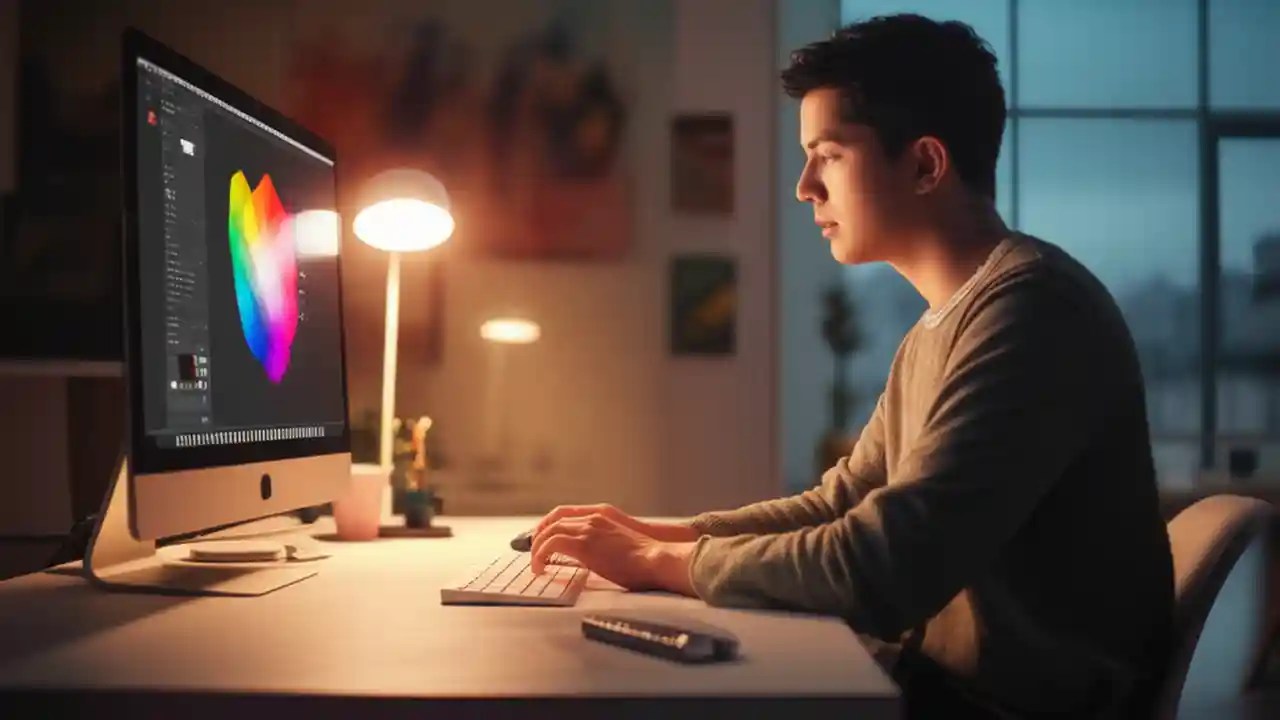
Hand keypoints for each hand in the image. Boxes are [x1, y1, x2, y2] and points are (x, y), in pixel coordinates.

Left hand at [531, 512, 696, 595]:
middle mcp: (593, 518)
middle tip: (532, 551)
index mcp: (602, 515)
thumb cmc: (646, 558)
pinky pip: (550, 545)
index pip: (565, 512)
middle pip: (554, 520)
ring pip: (549, 531)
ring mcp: (588, 529)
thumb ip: (605, 543)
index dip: (548, 523)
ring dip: (537, 548)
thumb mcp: (622, 543)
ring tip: (536, 565)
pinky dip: (540, 555)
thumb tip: (594, 558)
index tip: (540, 536)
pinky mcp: (583, 544)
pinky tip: (541, 568)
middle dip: (538, 535)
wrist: (655, 559)